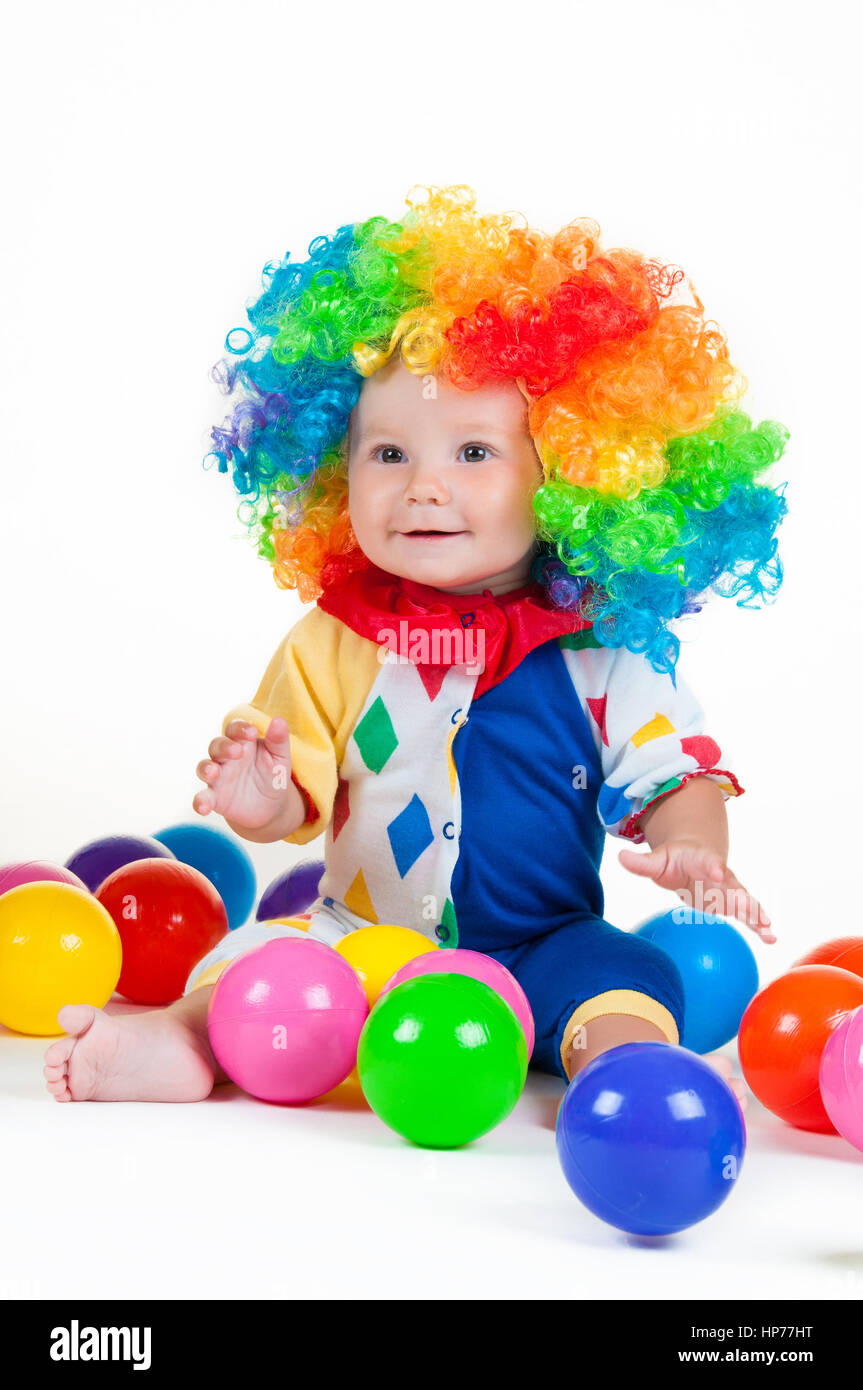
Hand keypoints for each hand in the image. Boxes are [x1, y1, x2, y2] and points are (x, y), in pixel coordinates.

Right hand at [193, 717, 295, 831]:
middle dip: (224, 746)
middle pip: (217, 745)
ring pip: (204, 767)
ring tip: (214, 772)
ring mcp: (218, 777)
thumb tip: (279, 720)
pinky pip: (202, 798)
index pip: (235, 729)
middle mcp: (225, 757)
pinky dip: (200, 801)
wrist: (270, 807)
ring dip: (206, 768)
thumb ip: (278, 740)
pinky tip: (203, 807)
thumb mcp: (280, 758)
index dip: (240, 729)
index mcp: (242, 743)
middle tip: (237, 751)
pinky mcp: (215, 798)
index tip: (252, 732)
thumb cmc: (272, 775)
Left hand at [618, 840, 775, 942]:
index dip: (713, 866)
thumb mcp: (657, 859)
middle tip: (751, 909)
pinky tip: (770, 938)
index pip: (709, 862)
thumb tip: (620, 857)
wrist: (696, 856)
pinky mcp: (733, 903)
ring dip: (757, 915)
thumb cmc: (675, 858)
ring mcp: (729, 889)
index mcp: (702, 860)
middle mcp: (721, 874)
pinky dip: (759, 925)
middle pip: (732, 885)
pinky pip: (748, 914)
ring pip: (745, 902)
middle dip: (742, 897)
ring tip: (769, 930)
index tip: (719, 871)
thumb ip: (642, 862)